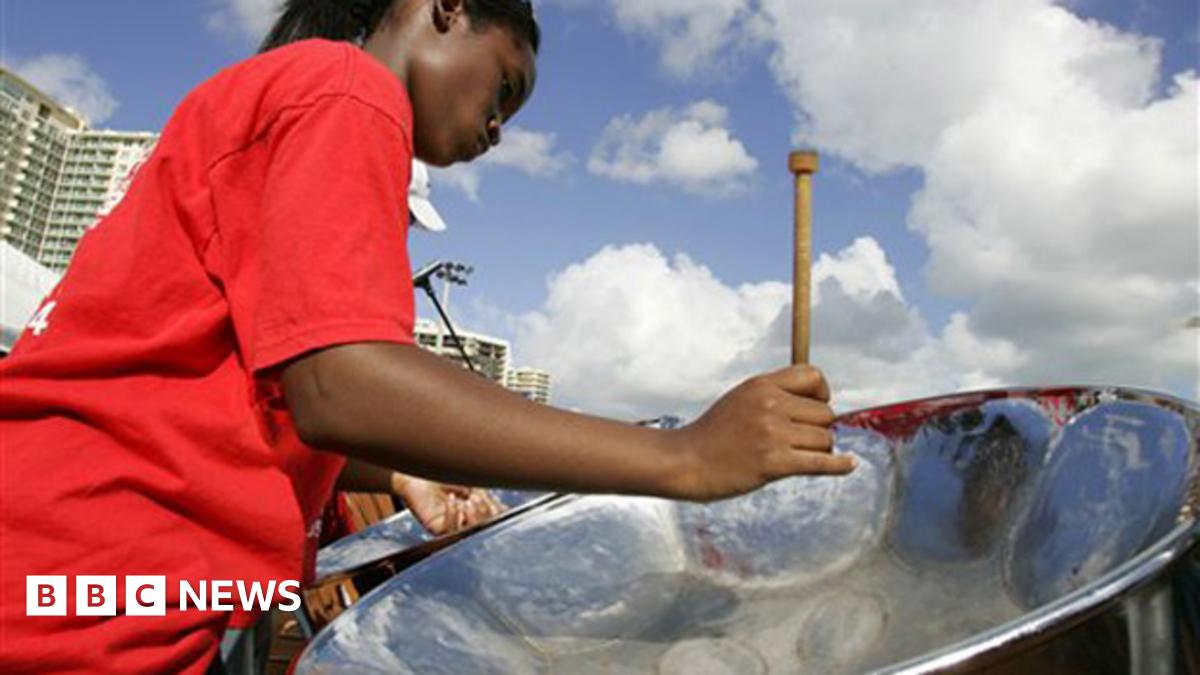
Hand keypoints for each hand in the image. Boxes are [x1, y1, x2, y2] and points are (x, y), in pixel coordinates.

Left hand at [393, 474, 505, 535]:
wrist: (419, 470)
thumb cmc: (444, 475)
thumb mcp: (473, 486)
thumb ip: (487, 499)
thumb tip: (504, 511)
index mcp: (474, 513)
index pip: (491, 521)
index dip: (496, 515)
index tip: (495, 504)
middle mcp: (463, 523)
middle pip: (482, 530)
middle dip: (484, 515)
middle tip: (479, 498)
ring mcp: (450, 528)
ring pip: (468, 534)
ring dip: (472, 517)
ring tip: (469, 500)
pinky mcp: (436, 529)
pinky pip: (450, 530)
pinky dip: (454, 516)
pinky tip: (453, 502)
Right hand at [665, 365, 854, 501]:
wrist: (685, 461)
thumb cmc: (713, 434)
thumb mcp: (741, 399)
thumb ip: (773, 394)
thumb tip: (815, 399)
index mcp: (761, 385)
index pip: (813, 376)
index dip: (822, 393)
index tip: (816, 407)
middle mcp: (770, 405)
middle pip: (825, 413)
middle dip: (819, 428)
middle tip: (801, 440)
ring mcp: (772, 434)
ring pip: (825, 439)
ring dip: (819, 450)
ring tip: (797, 455)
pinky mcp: (774, 463)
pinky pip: (822, 462)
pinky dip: (840, 465)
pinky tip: (849, 465)